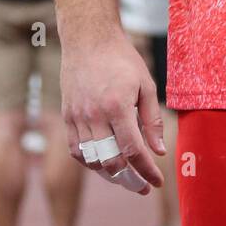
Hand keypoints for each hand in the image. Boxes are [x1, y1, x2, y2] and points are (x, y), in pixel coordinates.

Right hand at [61, 28, 164, 194]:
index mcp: (117, 106)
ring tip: (126, 177)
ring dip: (110, 174)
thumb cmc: (122, 59)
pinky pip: (76, 150)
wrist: (88, 39)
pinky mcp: (67, 116)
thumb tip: (158, 151)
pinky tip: (104, 163)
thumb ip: (152, 120)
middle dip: (130, 180)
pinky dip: (90, 162)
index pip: (133, 151)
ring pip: (91, 160)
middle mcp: (94, 115)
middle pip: (111, 162)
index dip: (147, 171)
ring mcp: (77, 117)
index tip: (158, 183)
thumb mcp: (146, 85)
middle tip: (143, 186)